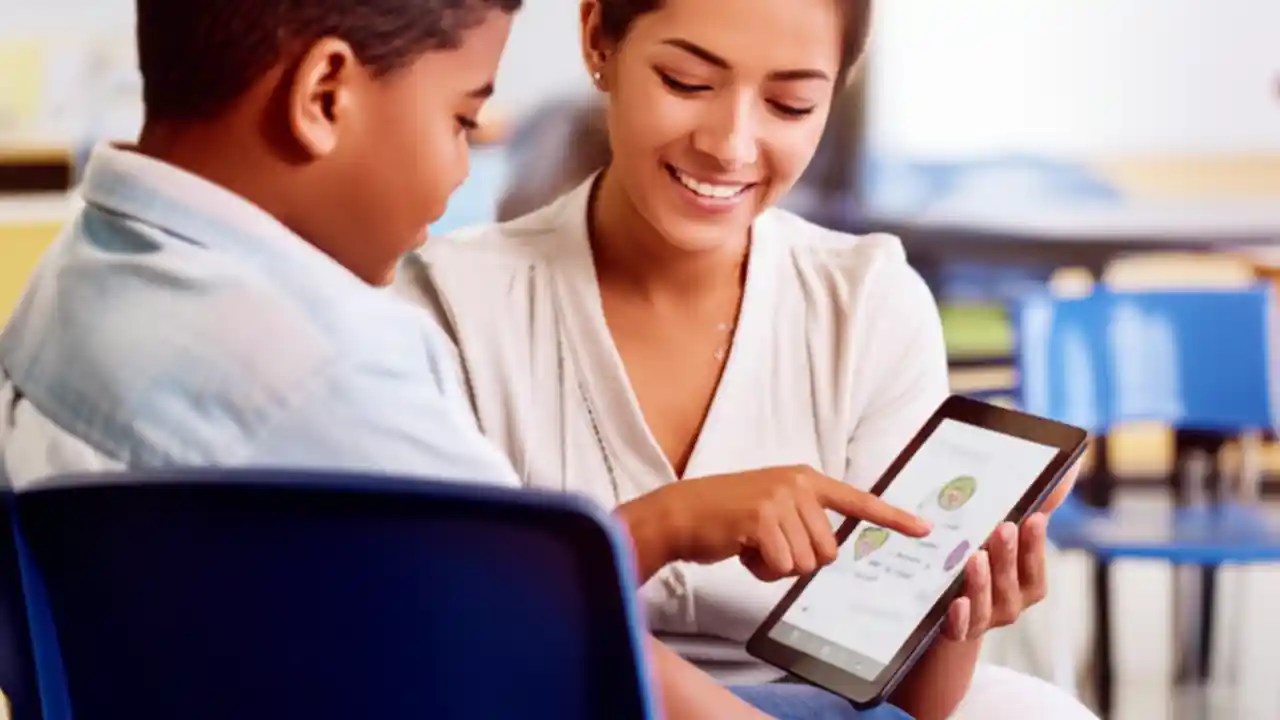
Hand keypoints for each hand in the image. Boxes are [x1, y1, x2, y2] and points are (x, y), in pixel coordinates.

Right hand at [638, 465, 929, 581]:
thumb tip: (828, 552)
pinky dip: (762, 570)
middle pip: (828, 551)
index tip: (926, 529)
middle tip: (765, 546)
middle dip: (797, 561)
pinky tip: (742, 550)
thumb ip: (803, 520)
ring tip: (751, 545)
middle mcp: (797, 485)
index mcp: (805, 480)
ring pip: (806, 563)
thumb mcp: (772, 509)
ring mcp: (780, 499)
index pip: (858, 501)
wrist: (681, 513)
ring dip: (777, 567)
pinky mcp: (762, 519)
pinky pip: (782, 566)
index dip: (893, 519)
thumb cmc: (726, 519)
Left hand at [940, 513, 1046, 642]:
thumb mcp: (1006, 538)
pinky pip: (959, 629)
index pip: (1035, 567)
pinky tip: (956, 603)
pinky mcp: (955, 630)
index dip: (1036, 544)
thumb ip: (1034, 508)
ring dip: (982, 582)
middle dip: (1009, 555)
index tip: (1033, 518)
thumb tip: (1069, 470)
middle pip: (1010, 582)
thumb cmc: (985, 566)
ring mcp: (983, 619)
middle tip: (1004, 527)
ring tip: (975, 557)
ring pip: (986, 604)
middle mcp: (1008, 604)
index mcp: (1025, 584)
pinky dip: (959, 618)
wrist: (945, 614)